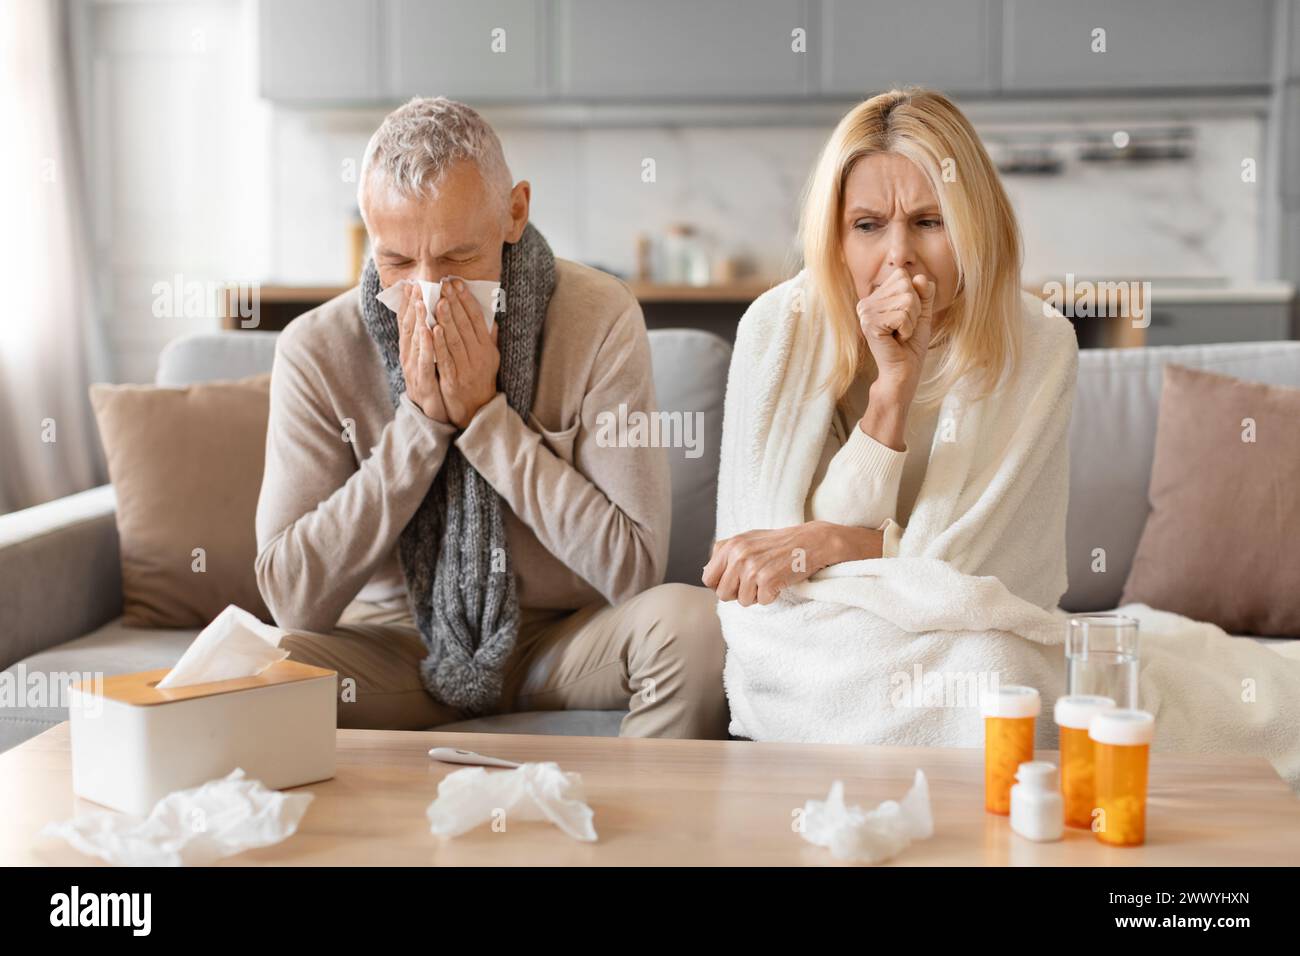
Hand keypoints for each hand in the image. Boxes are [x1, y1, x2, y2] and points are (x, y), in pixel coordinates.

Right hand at [396, 283, 448, 422]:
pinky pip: (426, 361)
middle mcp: (409, 358)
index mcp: (412, 351)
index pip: (409, 322)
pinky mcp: (424, 384)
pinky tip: (431, 331)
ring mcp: (415, 371)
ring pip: (415, 342)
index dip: (409, 303)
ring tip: (421, 301)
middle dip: (412, 305)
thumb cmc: (435, 385)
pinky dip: (427, 346)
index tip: (413, 283)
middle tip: (416, 285)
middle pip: (409, 328)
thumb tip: (436, 318)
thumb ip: (433, 340)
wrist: (434, 418)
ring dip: (418, 321)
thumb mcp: (432, 361)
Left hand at [431, 279, 499, 428]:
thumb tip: (490, 317)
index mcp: (486, 348)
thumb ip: (489, 337)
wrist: (477, 410)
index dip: (467, 299)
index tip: (458, 283)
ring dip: (447, 319)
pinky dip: (439, 344)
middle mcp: (479, 356)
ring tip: (439, 301)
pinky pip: (445, 359)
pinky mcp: (453, 381)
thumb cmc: (481, 379)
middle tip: (445, 284)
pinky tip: (433, 329)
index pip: (477, 319)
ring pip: (455, 340)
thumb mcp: (490, 357)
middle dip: (455, 303)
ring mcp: (466, 368)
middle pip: (465, 325)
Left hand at [702, 521, 880, 606]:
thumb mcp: (747, 540)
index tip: (735, 582)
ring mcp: (752, 568)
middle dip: (738, 593)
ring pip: (743, 601)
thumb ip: (725, 554)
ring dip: (757, 595)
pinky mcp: (768, 580)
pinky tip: (779, 581)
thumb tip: (706, 576)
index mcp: (729, 545)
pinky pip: (762, 602)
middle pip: (723, 594)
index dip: (720, 584)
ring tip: (769, 578)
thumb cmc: (778, 543)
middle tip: (755, 582)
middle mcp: (738, 555)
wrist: (810, 541)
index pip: (707, 578)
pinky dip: (772, 596)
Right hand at [856, 267, 935, 400]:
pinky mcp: (870, 324)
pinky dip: (907, 329)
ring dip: (911, 320)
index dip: (914, 295)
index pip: (901, 276)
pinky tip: (897, 339)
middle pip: (905, 284)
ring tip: (900, 334)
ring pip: (907, 299)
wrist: (903, 372)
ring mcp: (865, 313)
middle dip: (914, 308)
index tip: (906, 317)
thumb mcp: (922, 314)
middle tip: (904, 327)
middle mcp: (866, 303)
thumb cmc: (911, 345)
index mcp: (875, 297)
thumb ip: (924, 293)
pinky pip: (902, 315)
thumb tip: (920, 277)